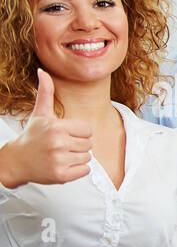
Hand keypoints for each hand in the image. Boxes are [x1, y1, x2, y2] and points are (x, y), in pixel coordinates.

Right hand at [0, 69, 91, 188]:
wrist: (17, 160)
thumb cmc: (32, 136)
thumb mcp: (40, 114)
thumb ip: (46, 92)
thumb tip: (43, 71)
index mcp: (56, 127)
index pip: (88, 130)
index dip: (79, 133)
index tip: (65, 134)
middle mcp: (58, 142)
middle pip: (89, 144)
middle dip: (78, 145)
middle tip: (61, 146)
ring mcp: (59, 159)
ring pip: (88, 157)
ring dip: (77, 158)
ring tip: (60, 155)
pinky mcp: (61, 175)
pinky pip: (85, 171)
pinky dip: (77, 170)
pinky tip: (62, 165)